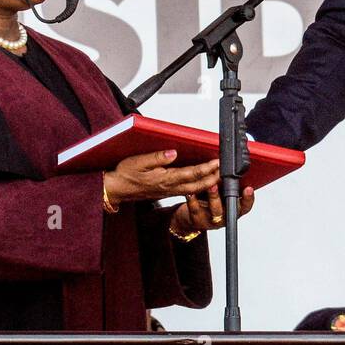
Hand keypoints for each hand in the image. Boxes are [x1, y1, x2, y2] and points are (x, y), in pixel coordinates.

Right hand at [103, 151, 219, 203]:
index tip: (217, 162)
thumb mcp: (138, 161)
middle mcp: (170, 187)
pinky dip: (199, 186)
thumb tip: (173, 153)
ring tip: (220, 175)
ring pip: (194, 189)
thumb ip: (157, 158)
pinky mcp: (168, 191)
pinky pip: (188, 191)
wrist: (117, 189)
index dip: (206, 168)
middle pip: (197, 184)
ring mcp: (169, 191)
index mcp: (164, 179)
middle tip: (226, 170)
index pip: (191, 174)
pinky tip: (204, 181)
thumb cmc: (126, 174)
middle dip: (213, 178)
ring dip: (209, 183)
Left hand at [172, 185, 255, 235]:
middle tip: (220, 185)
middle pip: (228, 209)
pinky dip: (193, 201)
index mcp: (234, 210)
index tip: (248, 189)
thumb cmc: (211, 203)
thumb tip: (229, 167)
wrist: (195, 218)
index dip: (248, 199)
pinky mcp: (198, 221)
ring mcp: (211, 220)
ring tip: (210, 186)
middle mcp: (224, 217)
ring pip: (213, 210)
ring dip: (213, 197)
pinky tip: (191, 193)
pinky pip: (195, 211)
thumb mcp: (222, 195)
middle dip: (227, 195)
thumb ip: (227, 185)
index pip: (245, 206)